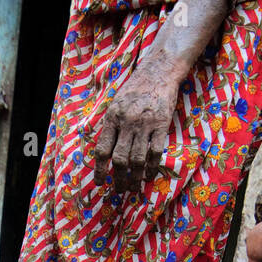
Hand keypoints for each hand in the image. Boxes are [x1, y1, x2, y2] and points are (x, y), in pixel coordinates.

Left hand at [93, 67, 178, 192]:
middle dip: (118, 178)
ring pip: (137, 159)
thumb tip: (103, 151)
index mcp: (112, 118)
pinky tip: (148, 175)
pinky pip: (155, 151)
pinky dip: (151, 166)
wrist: (158, 72)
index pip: (102, 150)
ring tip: (133, 188)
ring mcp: (144, 124)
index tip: (100, 182)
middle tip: (119, 190)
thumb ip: (110, 126)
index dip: (100, 169)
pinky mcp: (161, 125)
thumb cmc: (135, 90)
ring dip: (134, 177)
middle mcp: (126, 123)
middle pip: (119, 159)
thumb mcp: (116, 105)